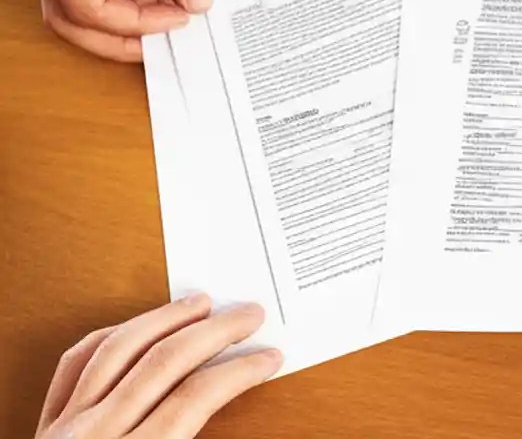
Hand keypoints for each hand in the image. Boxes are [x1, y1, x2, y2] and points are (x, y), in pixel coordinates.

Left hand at [34, 294, 279, 438]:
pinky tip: (137, 327)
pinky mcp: (45, 424)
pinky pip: (75, 364)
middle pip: (165, 362)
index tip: (269, 357)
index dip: (240, 371)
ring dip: (165, 318)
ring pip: (118, 349)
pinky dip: (110, 337)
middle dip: (216, 332)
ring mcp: (66, 427)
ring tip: (201, 303)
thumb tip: (228, 408)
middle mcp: (97, 437)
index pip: (196, 398)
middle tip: (249, 315)